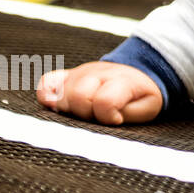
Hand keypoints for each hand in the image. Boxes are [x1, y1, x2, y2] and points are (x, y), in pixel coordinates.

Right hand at [36, 61, 163, 124]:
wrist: (139, 73)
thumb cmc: (140, 96)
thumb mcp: (147, 107)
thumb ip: (129, 114)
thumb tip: (105, 119)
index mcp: (122, 80)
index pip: (104, 101)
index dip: (108, 116)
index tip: (117, 120)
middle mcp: (98, 73)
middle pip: (77, 96)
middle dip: (86, 113)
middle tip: (97, 117)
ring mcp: (80, 73)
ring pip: (61, 93)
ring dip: (70, 108)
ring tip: (84, 112)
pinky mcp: (67, 76)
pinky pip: (46, 82)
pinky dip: (46, 95)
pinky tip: (55, 106)